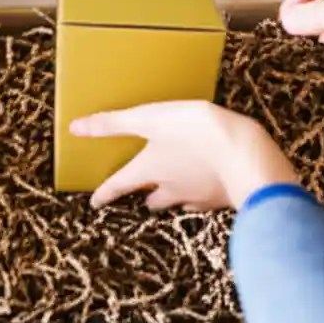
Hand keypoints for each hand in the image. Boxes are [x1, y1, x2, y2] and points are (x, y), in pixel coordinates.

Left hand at [71, 101, 296, 210]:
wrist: (248, 157)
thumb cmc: (198, 133)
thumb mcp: (151, 119)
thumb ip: (113, 123)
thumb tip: (75, 128)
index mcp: (149, 171)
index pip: (118, 186)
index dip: (104, 194)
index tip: (95, 203)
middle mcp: (170, 189)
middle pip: (151, 199)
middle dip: (146, 196)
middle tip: (142, 191)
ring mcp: (199, 196)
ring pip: (179, 201)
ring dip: (174, 196)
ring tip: (176, 187)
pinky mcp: (224, 196)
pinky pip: (207, 198)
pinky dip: (203, 193)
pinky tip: (209, 183)